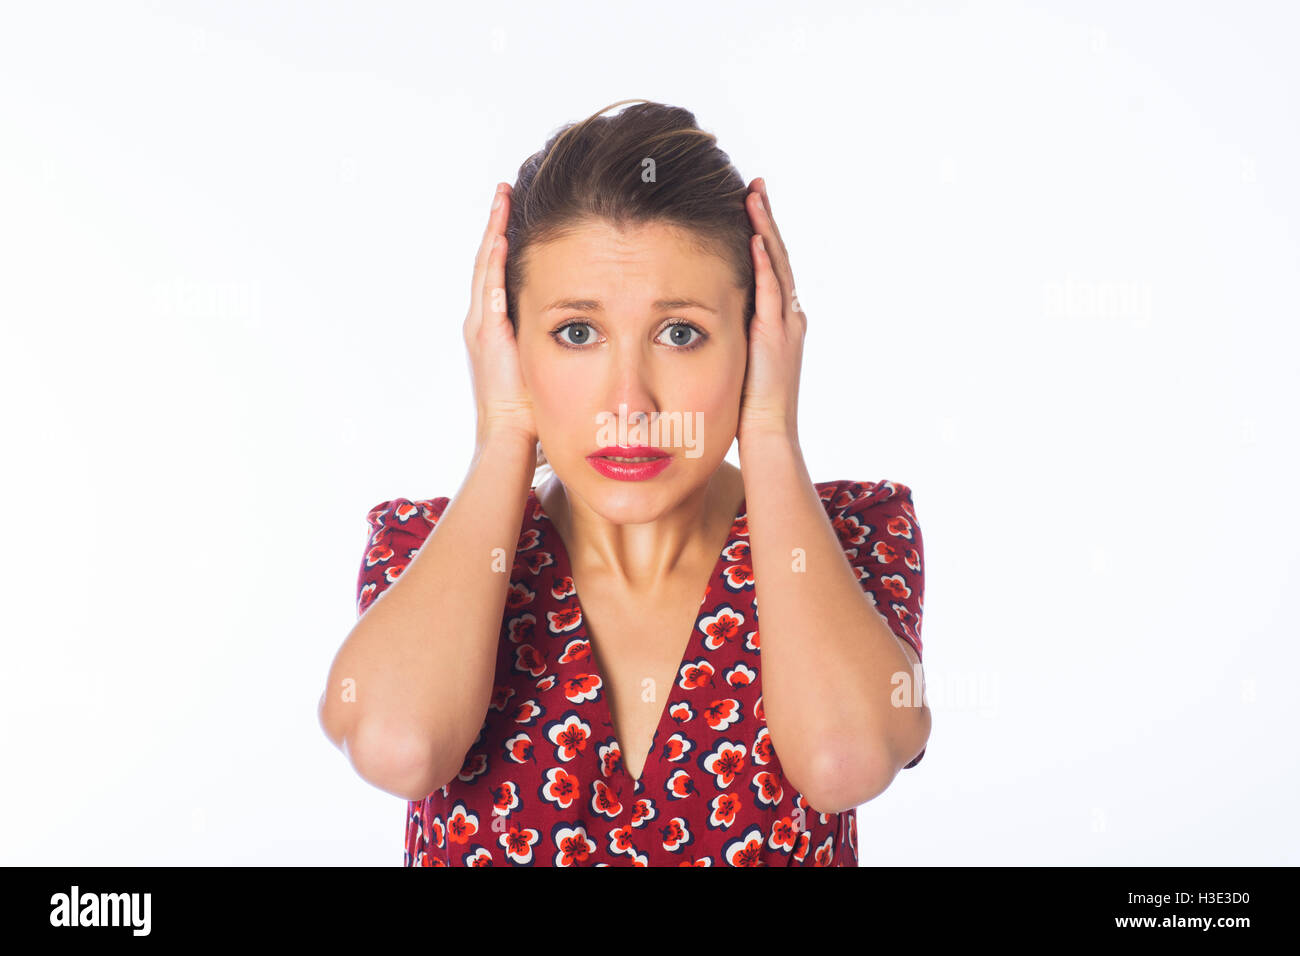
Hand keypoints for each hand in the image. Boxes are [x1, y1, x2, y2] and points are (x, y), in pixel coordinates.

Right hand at [463, 183, 536, 448]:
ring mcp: (481, 324)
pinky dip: (494, 260)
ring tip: (503, 199)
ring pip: (486, 265)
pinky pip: (489, 287)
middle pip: (488, 260)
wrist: (511, 432)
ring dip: (494, 231)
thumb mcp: (545, 363)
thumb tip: (588, 322)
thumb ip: (558, 338)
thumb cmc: (532, 408)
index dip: (507, 241)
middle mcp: (483, 321)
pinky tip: (502, 236)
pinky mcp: (486, 332)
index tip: (517, 212)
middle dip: (497, 224)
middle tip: (507, 191)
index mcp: (496, 327)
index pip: (499, 273)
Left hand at [737, 177, 804, 447]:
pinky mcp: (777, 336)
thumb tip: (694, 318)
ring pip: (776, 265)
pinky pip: (771, 292)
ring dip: (765, 229)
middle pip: (775, 256)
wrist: (767, 436)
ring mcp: (785, 324)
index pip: (767, 267)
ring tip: (753, 196)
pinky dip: (764, 263)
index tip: (745, 204)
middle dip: (765, 219)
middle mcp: (787, 317)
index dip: (758, 234)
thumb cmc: (745, 409)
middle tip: (753, 185)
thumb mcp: (733, 360)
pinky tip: (754, 237)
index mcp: (776, 321)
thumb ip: (724, 334)